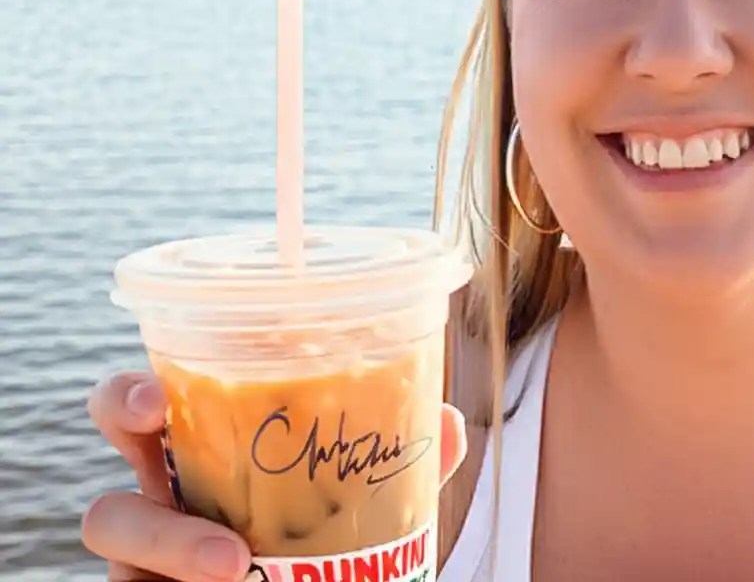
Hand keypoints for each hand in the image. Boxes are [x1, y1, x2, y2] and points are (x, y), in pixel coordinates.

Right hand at [82, 371, 467, 580]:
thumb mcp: (371, 508)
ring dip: (168, 538)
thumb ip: (407, 468)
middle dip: (121, 408)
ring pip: (111, 522)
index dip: (140, 386)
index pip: (167, 394)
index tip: (158, 392)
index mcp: (217, 445)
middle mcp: (170, 485)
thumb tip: (445, 420)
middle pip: (117, 428)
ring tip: (233, 565)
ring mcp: (147, 547)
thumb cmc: (331, 554)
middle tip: (153, 415)